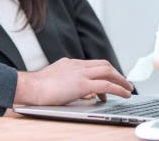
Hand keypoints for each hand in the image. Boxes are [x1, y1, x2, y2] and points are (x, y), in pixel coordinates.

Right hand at [14, 58, 132, 105]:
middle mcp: (76, 65)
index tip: (111, 80)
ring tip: (128, 89)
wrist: (30, 87)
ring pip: (107, 71)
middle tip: (125, 83)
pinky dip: (118, 89)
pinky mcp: (81, 84)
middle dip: (117, 74)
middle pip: (103, 64)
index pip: (93, 64)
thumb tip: (83, 92)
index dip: (105, 72)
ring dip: (121, 80)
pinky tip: (125, 94)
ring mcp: (79, 73)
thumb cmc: (38, 88)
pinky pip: (106, 85)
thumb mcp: (55, 80)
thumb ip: (69, 82)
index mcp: (69, 63)